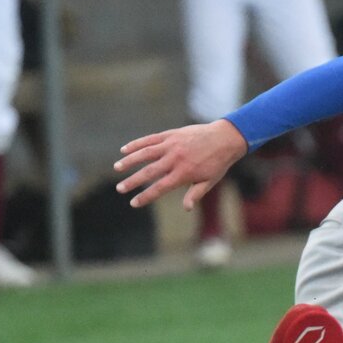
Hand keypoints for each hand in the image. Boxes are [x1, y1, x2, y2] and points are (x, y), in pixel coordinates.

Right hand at [114, 120, 248, 210]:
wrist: (225, 138)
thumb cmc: (217, 163)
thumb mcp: (209, 182)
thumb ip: (195, 194)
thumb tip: (186, 208)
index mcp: (183, 174)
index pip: (160, 188)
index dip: (145, 196)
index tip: (133, 203)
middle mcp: (174, 159)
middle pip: (149, 172)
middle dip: (133, 181)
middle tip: (120, 189)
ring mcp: (171, 145)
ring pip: (145, 153)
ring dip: (129, 161)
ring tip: (117, 168)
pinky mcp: (170, 135)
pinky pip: (149, 139)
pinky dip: (136, 144)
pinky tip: (125, 150)